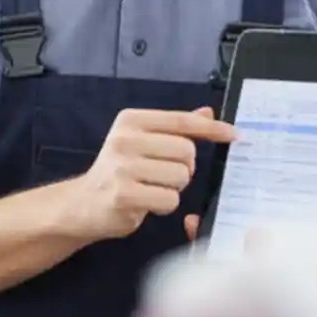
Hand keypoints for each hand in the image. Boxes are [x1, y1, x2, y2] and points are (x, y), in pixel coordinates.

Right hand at [67, 107, 235, 241]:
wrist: (82, 204)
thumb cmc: (118, 171)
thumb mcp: (142, 142)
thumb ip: (173, 128)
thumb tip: (207, 112)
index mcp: (131, 121)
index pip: (181, 121)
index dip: (212, 128)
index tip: (234, 134)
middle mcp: (125, 140)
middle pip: (187, 152)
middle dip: (185, 167)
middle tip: (165, 174)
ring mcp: (123, 168)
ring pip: (180, 177)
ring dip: (174, 188)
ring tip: (152, 188)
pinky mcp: (124, 195)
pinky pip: (168, 200)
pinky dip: (164, 204)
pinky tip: (147, 202)